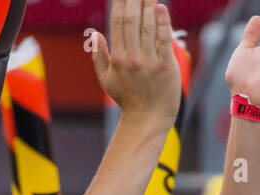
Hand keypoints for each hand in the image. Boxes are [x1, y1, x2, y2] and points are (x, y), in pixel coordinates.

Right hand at [88, 1, 180, 128]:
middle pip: (132, 19)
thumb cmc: (128, 99)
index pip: (117, 23)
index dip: (120, 2)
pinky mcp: (165, 66)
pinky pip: (163, 40)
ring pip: (147, 26)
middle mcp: (131, 57)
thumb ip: (99, 56)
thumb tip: (94, 34)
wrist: (147, 119)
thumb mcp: (106, 80)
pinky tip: (160, 7)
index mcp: (117, 58)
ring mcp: (149, 62)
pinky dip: (162, 22)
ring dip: (148, 4)